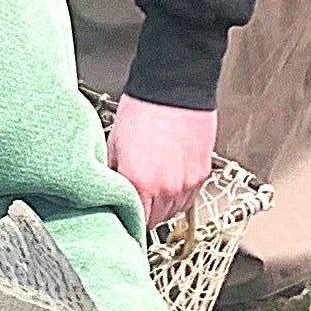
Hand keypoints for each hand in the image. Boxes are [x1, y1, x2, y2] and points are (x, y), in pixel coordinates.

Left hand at [108, 95, 217, 227]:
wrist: (173, 86)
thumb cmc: (142, 109)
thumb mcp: (113, 143)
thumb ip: (112, 175)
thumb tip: (108, 192)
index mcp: (139, 181)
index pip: (134, 224)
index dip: (127, 222)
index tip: (124, 219)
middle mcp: (166, 187)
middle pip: (154, 221)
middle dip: (144, 213)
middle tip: (136, 199)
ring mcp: (187, 182)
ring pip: (173, 212)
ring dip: (162, 206)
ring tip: (153, 187)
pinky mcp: (202, 173)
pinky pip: (189, 198)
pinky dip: (179, 195)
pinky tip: (169, 180)